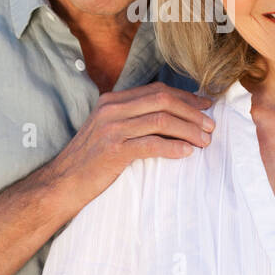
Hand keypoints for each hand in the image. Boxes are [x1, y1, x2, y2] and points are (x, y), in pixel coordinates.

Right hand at [44, 82, 214, 209]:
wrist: (62, 183)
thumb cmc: (90, 161)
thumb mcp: (108, 130)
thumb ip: (132, 118)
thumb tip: (170, 117)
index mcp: (113, 101)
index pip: (157, 90)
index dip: (186, 97)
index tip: (206, 106)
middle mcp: (112, 109)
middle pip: (163, 100)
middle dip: (192, 112)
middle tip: (211, 126)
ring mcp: (112, 129)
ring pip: (161, 120)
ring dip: (189, 130)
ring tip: (205, 141)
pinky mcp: (114, 150)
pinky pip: (151, 144)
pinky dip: (173, 147)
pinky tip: (187, 152)